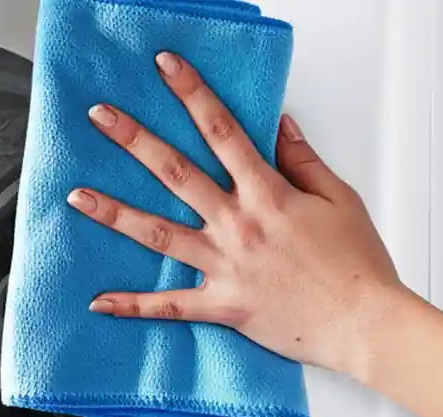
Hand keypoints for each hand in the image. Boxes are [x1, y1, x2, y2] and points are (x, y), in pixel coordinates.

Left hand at [70, 51, 406, 378]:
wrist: (365, 323)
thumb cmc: (357, 265)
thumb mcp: (338, 198)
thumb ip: (302, 160)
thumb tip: (278, 126)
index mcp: (268, 195)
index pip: (222, 130)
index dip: (192, 93)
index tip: (166, 67)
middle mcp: (239, 225)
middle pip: (176, 172)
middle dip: (135, 139)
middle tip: (101, 117)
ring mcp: (225, 266)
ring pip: (158, 234)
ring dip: (115, 213)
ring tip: (77, 196)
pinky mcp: (222, 306)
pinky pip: (169, 306)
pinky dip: (132, 306)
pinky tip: (98, 301)